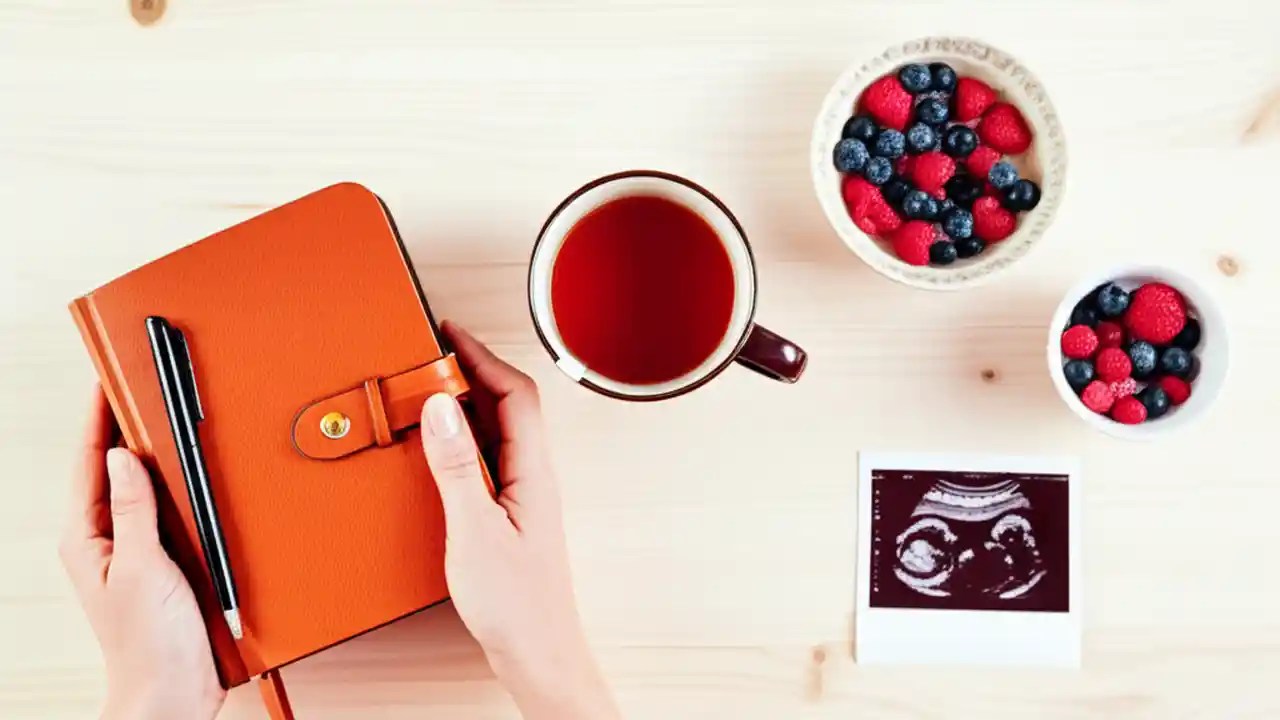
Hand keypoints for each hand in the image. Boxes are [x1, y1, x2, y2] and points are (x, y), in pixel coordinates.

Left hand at [60, 389, 224, 719]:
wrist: (174, 692)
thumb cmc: (150, 645)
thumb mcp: (143, 566)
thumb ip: (134, 509)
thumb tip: (122, 456)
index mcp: (87, 538)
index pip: (89, 462)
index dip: (98, 416)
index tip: (108, 379)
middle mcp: (105, 540)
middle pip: (111, 469)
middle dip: (123, 427)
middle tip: (138, 387)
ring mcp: (132, 550)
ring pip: (139, 488)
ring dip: (151, 457)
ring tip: (162, 420)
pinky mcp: (160, 562)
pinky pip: (164, 511)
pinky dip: (175, 488)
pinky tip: (190, 476)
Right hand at [422, 321, 620, 719]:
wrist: (537, 653)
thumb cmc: (517, 605)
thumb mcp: (474, 530)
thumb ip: (455, 467)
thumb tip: (441, 407)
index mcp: (532, 472)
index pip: (514, 394)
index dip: (483, 357)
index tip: (449, 335)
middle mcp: (532, 478)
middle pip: (506, 406)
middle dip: (470, 373)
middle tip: (431, 357)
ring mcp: (522, 496)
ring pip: (495, 432)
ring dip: (464, 406)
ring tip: (426, 393)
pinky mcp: (509, 515)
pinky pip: (486, 460)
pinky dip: (459, 442)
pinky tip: (436, 450)